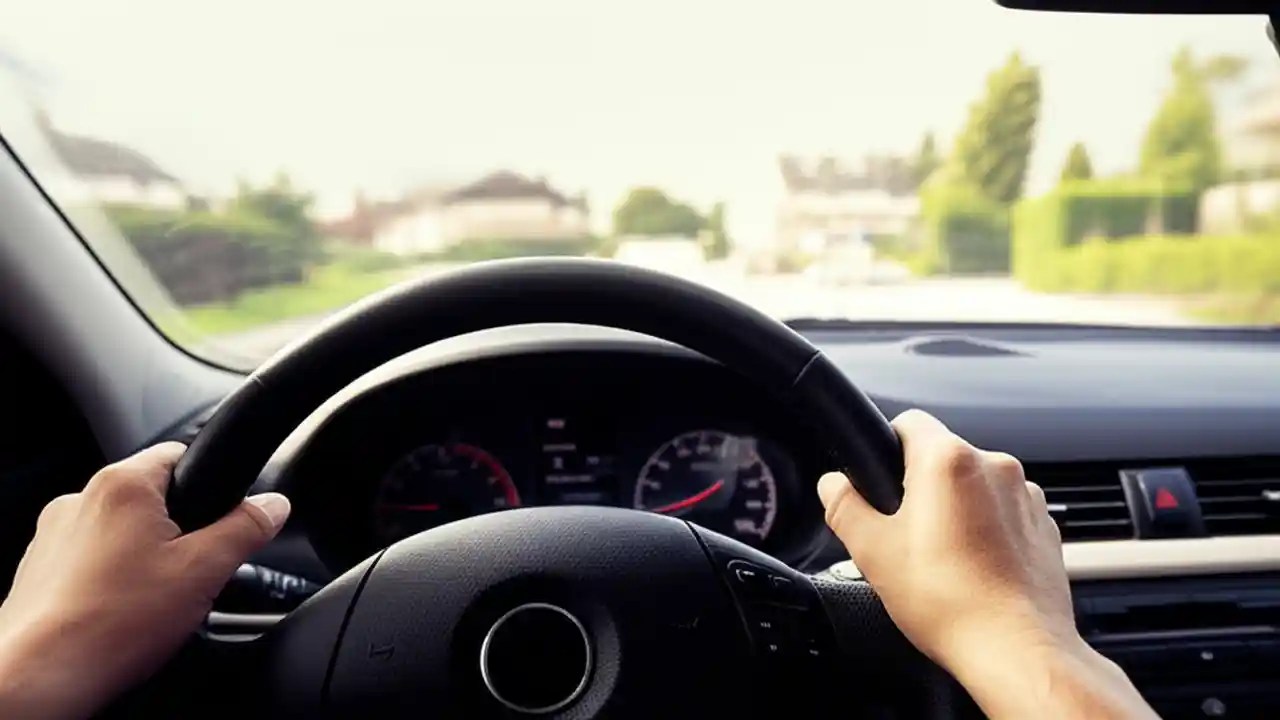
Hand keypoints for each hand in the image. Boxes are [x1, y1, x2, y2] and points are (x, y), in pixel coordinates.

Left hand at [0, 443, 290, 719]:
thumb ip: (245, 530)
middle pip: (151, 497)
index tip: (222, 518)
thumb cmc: (114, 623)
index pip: (180, 452)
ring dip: (142, 556)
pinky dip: (110, 579)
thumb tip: (272, 507)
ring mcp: (53, 535)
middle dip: (178, 530)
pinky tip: (122, 612)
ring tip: (154, 600)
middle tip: (192, 572)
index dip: (211, 484)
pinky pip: (90, 560)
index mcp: (123, 486)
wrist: (44, 676)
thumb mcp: (204, 571)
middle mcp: (80, 500)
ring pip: (120, 531)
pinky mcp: (39, 569)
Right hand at [818, 410, 1154, 719]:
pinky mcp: (1045, 527)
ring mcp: (1027, 496)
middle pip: (942, 457)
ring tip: (942, 559)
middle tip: (903, 534)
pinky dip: (988, 531)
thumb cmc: (948, 601)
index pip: (909, 422)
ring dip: (957, 509)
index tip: (879, 481)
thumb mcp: (871, 551)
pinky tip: (973, 569)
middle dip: (920, 487)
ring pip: (975, 487)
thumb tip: (832, 485)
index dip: (886, 447)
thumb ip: (843, 506)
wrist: (1015, 649)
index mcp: (948, 460)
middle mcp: (995, 467)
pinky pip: (1005, 514)